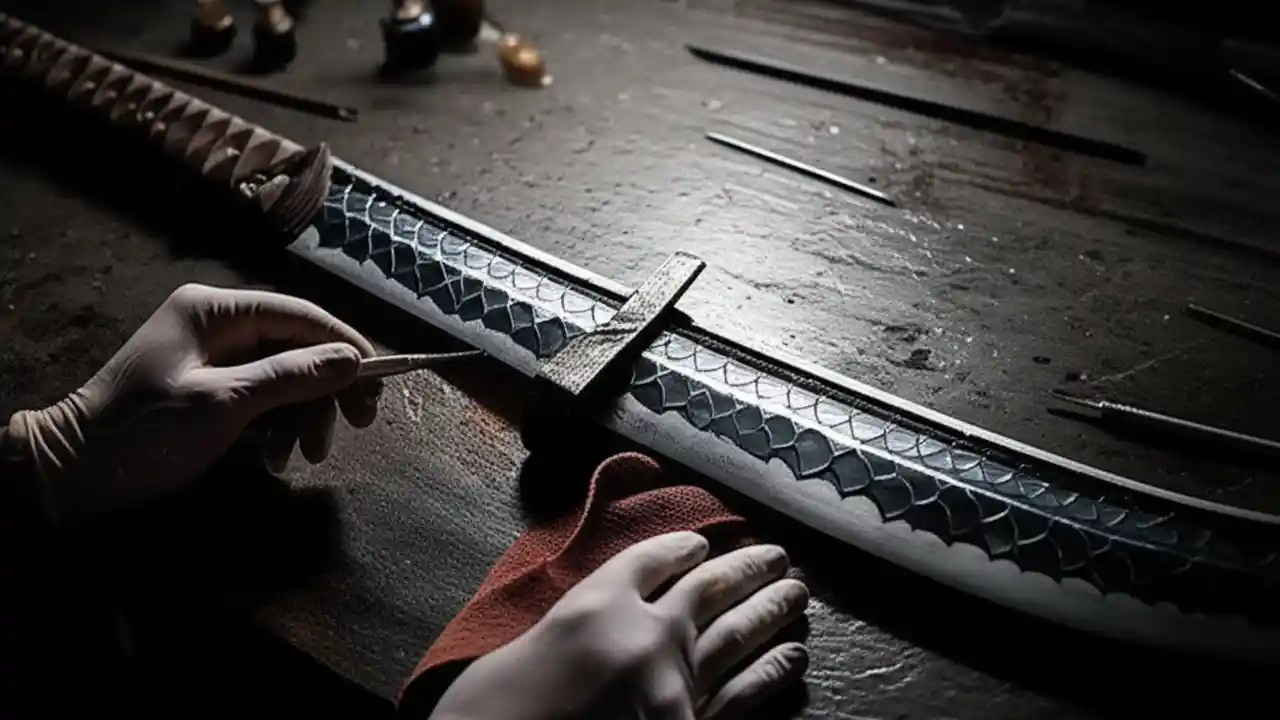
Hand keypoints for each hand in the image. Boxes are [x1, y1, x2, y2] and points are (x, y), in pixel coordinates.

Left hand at [5, 283, 380, 517]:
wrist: (75, 472)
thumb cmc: (144, 432)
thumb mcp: (224, 404)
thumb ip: (292, 377)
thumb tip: (353, 360)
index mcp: (216, 310)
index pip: (301, 315)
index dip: (346, 345)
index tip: (378, 382)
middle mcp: (218, 323)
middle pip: (299, 346)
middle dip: (327, 389)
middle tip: (358, 425)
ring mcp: (214, 355)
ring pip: (286, 376)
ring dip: (304, 416)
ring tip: (307, 457)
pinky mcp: (211, 386)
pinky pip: (264, 397)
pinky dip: (278, 426)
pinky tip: (278, 458)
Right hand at [431, 532, 809, 719]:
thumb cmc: (505, 705)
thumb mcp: (539, 642)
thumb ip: (589, 616)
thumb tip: (640, 603)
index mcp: (596, 604)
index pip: (651, 559)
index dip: (682, 548)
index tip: (701, 543)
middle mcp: (644, 636)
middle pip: (710, 589)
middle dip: (748, 570)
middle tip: (778, 556)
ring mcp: (673, 685)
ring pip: (737, 633)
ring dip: (772, 608)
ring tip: (796, 592)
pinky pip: (744, 692)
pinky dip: (772, 670)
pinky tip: (793, 655)